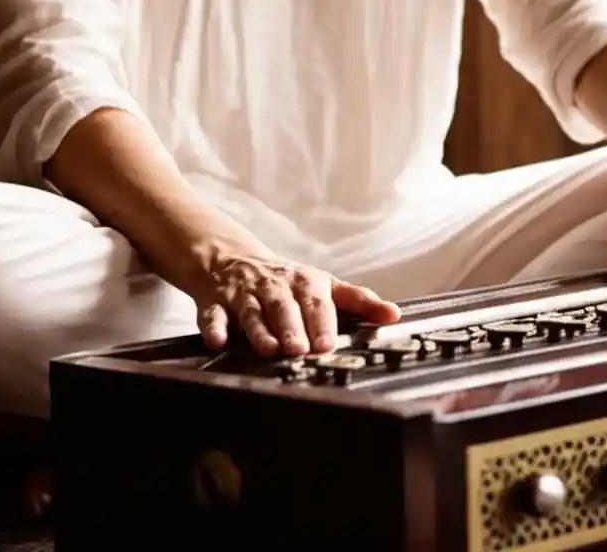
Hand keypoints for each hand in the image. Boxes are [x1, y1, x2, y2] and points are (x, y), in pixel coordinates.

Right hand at [184, 240, 400, 356]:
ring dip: (259, 331)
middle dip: (292, 328)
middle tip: (300, 350)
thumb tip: (393, 314)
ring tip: (268, 349)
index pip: (317, 302)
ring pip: (252, 313)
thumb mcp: (323, 284)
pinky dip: (215, 327)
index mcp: (304, 282)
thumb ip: (358, 300)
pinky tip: (217, 341)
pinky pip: (213, 315)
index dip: (322, 322)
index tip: (327, 343)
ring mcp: (244, 294)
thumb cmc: (285, 280)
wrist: (229, 257)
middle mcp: (275, 287)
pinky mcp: (216, 302)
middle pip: (284, 307)